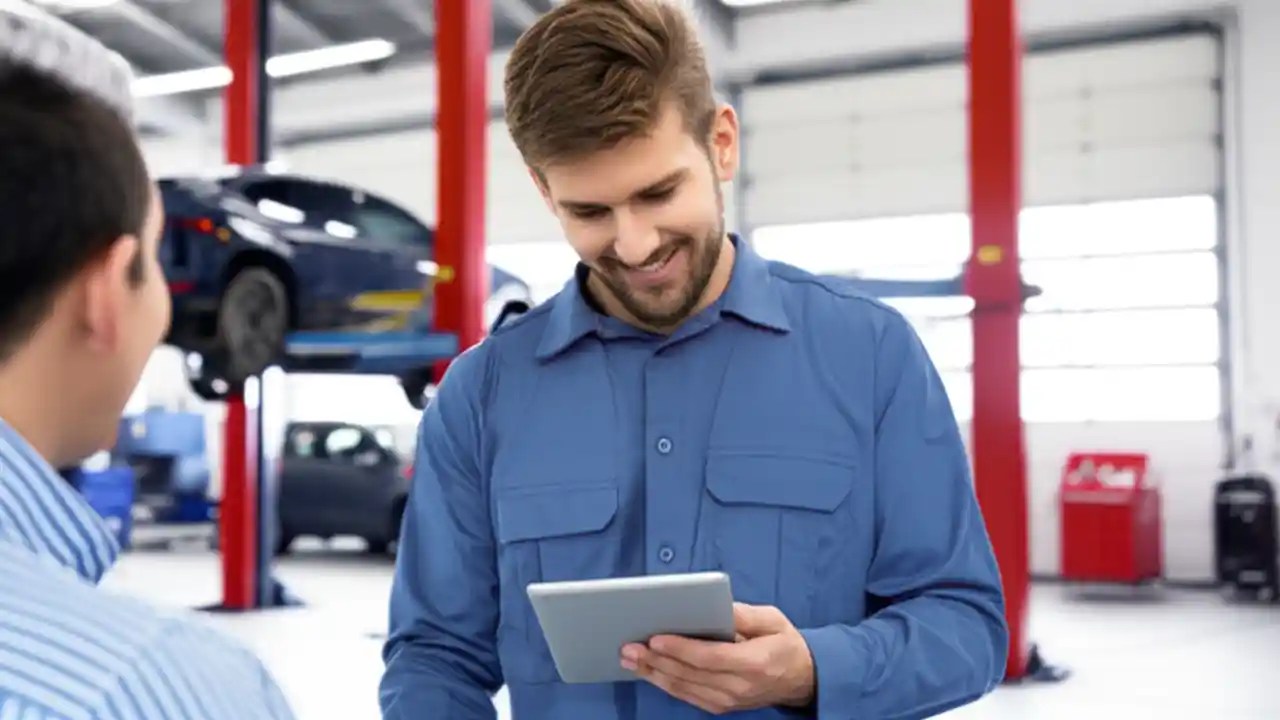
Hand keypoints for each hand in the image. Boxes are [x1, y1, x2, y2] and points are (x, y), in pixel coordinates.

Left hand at [620, 603, 814, 714]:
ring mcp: (729, 701)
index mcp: (754, 663)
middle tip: (628, 646)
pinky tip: (648, 671)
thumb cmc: (784, 643)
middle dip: (655, 660)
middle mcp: (739, 687)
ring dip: (653, 673)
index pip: (709, 657)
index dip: (680, 649)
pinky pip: (687, 696)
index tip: (655, 638)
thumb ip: (743, 615)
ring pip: (683, 688)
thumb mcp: (772, 619)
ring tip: (629, 658)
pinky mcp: (721, 706)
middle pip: (689, 674)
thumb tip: (715, 606)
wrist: (801, 678)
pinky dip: (664, 683)